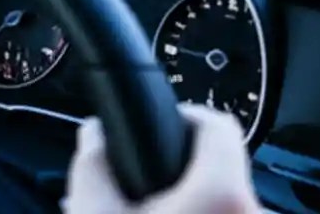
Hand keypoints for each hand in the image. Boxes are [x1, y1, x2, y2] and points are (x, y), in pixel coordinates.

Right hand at [62, 104, 261, 213]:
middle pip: (218, 168)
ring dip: (186, 204)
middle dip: (179, 172)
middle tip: (140, 190)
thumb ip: (95, 164)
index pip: (219, 124)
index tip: (161, 127)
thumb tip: (95, 136)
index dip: (185, 116)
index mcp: (223, 194)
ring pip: (220, 203)